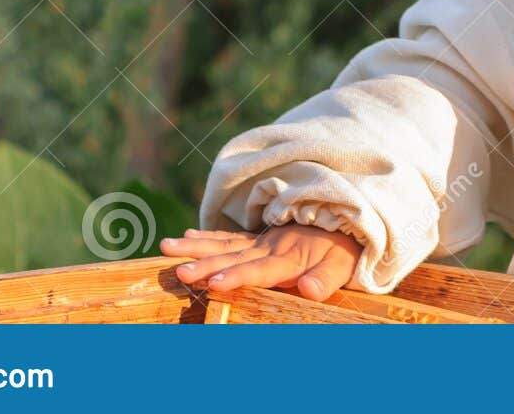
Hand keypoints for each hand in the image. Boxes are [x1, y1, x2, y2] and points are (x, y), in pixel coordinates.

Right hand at [158, 224, 363, 300]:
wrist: (345, 222)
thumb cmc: (343, 251)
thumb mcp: (342, 267)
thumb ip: (325, 279)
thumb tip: (308, 291)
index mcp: (289, 258)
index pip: (260, 269)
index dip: (237, 276)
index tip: (213, 283)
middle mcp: (270, 247)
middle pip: (233, 256)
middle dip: (204, 263)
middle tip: (178, 269)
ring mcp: (262, 241)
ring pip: (225, 244)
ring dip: (196, 247)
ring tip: (167, 246)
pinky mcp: (259, 239)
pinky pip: (230, 237)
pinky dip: (208, 236)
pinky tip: (188, 235)